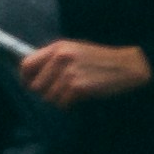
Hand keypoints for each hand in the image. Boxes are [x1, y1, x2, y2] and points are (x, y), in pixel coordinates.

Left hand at [19, 39, 152, 107]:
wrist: (127, 66)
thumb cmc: (100, 59)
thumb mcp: (74, 50)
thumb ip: (54, 59)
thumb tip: (33, 73)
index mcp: (57, 48)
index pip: (26, 64)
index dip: (25, 78)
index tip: (29, 85)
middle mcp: (60, 59)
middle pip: (36, 85)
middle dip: (45, 92)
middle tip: (58, 93)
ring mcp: (69, 73)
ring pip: (49, 97)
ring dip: (59, 100)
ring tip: (72, 94)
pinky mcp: (79, 87)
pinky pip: (63, 104)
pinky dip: (69, 105)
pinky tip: (79, 99)